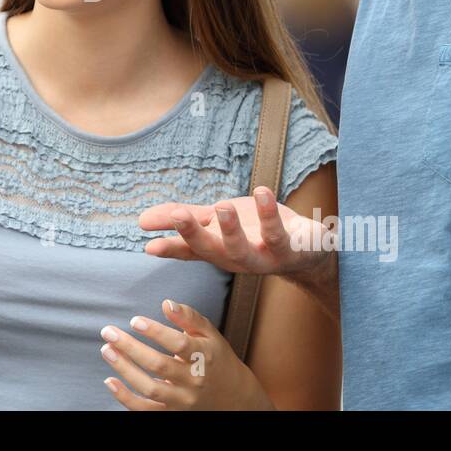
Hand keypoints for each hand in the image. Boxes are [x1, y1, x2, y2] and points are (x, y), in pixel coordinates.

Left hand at [99, 300, 273, 409]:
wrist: (232, 397)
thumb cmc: (215, 358)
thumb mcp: (209, 334)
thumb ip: (188, 317)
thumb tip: (166, 304)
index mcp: (204, 357)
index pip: (178, 344)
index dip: (155, 332)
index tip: (134, 320)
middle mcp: (193, 381)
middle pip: (158, 366)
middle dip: (130, 348)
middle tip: (108, 332)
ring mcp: (182, 401)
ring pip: (149, 389)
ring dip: (124, 370)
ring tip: (107, 350)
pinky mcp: (171, 414)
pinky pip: (145, 410)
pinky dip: (125, 398)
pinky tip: (109, 381)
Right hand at [138, 186, 328, 278]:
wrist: (309, 253)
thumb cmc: (257, 234)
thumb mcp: (218, 224)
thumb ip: (186, 220)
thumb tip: (141, 220)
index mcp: (219, 251)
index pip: (190, 251)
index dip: (171, 248)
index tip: (149, 245)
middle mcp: (238, 258)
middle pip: (212, 250)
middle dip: (194, 234)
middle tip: (178, 215)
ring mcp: (265, 257)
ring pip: (244, 248)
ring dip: (232, 229)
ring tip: (223, 206)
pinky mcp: (292, 248)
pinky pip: (280, 232)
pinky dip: (271, 213)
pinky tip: (263, 191)